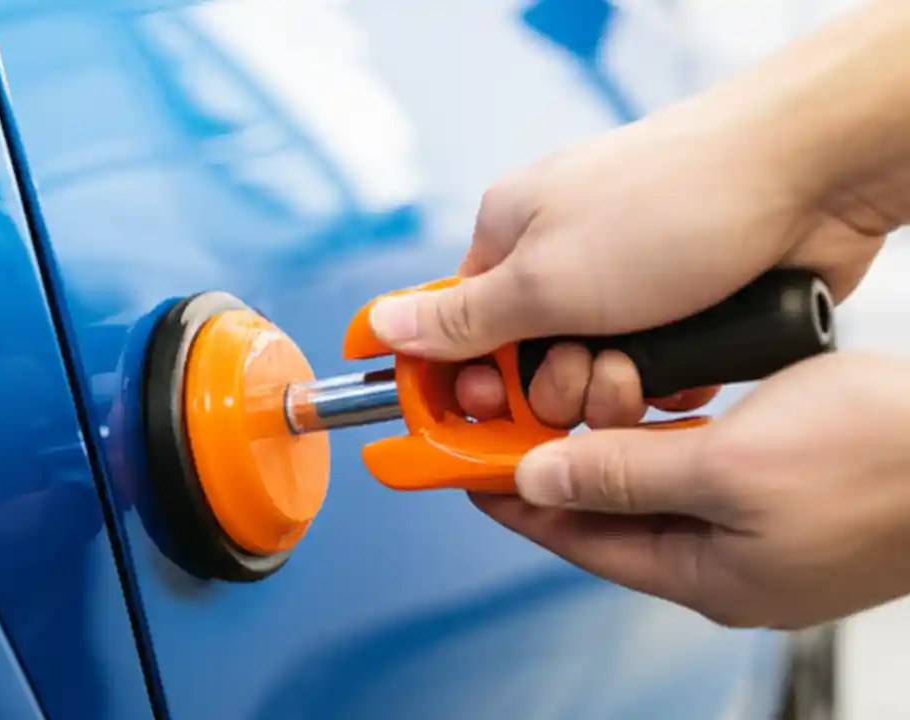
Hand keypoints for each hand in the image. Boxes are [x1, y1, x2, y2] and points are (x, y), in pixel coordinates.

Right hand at [370, 93, 886, 425]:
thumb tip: (382, 325)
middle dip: (551, 392)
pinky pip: (648, 379)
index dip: (458, 383)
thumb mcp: (544, 279)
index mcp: (510, 236)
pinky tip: (681, 367)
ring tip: (641, 365)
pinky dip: (662, 387)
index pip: (452, 327)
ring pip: (589, 381)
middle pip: (522, 367)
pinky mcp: (679, 312)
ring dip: (611, 394)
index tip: (466, 425)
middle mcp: (562, 260)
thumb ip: (461, 320)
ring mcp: (624, 286)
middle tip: (584, 374)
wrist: (805, 181)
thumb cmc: (668, 206)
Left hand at [469, 352, 909, 628]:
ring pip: (652, 485)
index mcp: (705, 575)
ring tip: (579, 392)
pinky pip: (697, 465)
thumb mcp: (729, 466)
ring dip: (611, 439)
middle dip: (562, 459)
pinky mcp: (785, 492)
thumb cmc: (881, 464)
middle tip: (522, 410)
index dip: (515, 498)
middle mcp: (725, 561)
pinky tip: (650, 394)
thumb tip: (541, 478)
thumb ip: (626, 475)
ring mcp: (759, 529)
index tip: (464, 462)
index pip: (576, 539)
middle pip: (610, 513)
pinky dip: (663, 431)